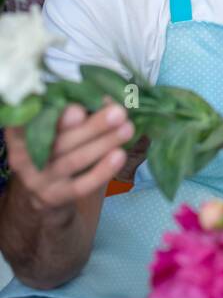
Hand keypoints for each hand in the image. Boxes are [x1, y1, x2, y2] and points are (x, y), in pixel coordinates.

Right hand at [5, 100, 134, 210]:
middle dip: (92, 126)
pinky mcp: (53, 197)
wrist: (45, 188)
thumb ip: (74, 111)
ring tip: (127, 129)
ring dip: (103, 143)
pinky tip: (120, 155)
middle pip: (60, 140)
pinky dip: (102, 171)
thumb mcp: (56, 126)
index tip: (80, 108)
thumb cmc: (56, 144)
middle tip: (119, 113)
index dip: (57, 115)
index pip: (34, 120)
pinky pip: (80, 186)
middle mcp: (23, 155)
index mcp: (20, 130)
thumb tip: (106, 100)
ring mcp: (37, 179)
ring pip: (73, 161)